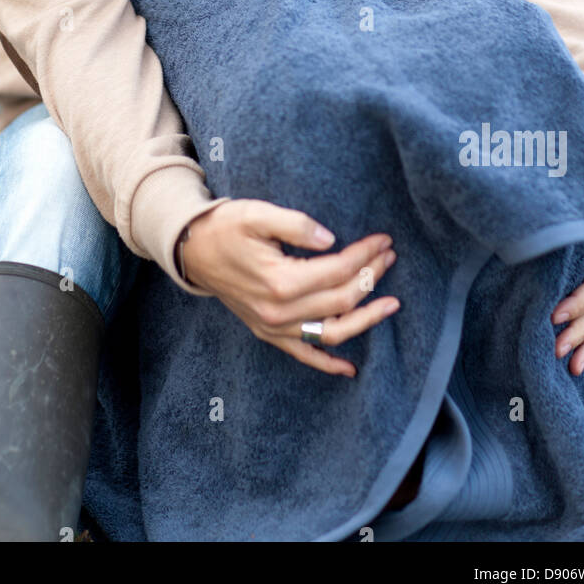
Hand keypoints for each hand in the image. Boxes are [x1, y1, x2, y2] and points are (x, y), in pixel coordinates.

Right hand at [181, 199, 398, 376]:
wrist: (192, 250)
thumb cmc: (225, 227)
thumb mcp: (257, 214)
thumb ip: (295, 225)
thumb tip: (330, 240)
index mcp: (279, 280)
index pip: (337, 270)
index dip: (364, 255)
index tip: (383, 241)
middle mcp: (278, 311)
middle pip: (341, 300)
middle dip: (370, 278)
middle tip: (388, 257)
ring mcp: (273, 327)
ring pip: (331, 333)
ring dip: (365, 319)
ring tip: (390, 304)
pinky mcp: (268, 333)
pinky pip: (304, 355)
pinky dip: (328, 364)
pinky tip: (350, 368)